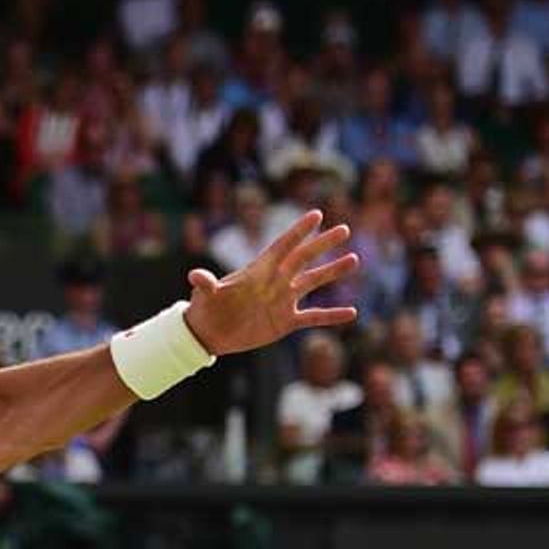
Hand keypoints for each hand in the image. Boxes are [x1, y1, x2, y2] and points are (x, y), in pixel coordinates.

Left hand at [182, 210, 358, 355]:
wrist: (209, 333)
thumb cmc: (206, 308)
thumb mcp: (206, 295)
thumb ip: (206, 284)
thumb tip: (194, 276)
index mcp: (258, 271)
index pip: (282, 246)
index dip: (298, 231)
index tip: (316, 214)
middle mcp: (275, 281)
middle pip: (303, 259)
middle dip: (323, 244)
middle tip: (344, 229)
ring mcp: (282, 300)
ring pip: (313, 282)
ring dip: (333, 272)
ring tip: (354, 259)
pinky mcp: (285, 321)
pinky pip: (313, 317)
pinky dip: (331, 316)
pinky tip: (352, 313)